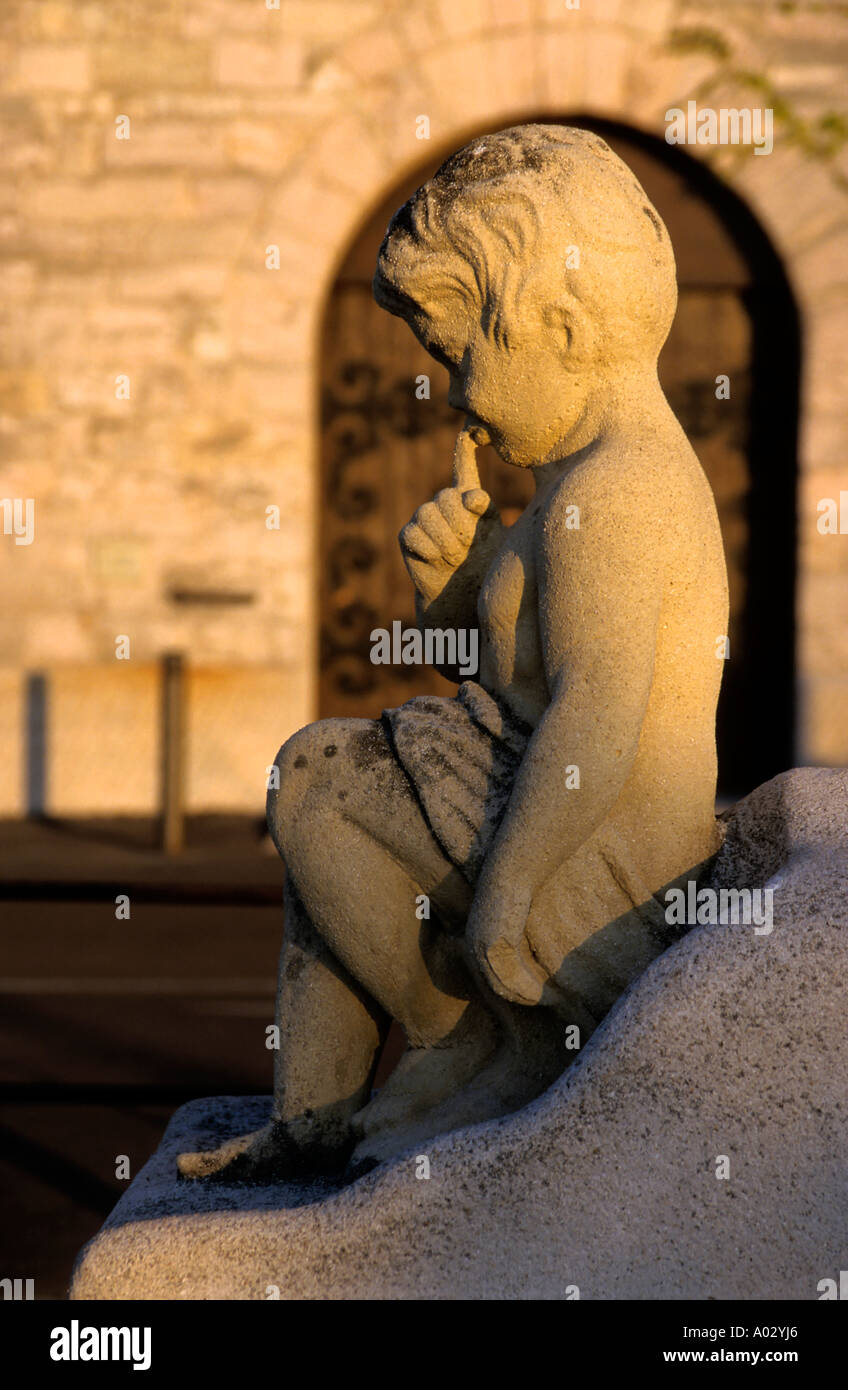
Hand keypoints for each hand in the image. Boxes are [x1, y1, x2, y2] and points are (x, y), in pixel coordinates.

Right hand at [399, 423, 501, 604]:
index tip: (469, 427)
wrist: (463, 593)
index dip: (463, 446)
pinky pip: (415, 534)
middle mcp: (444, 502)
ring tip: (454, 556)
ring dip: (446, 540)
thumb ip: (486, 513)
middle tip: (467, 547)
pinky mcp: (408, 535)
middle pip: (447, 497)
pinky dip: (429, 550)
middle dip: (459, 524)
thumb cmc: (485, 564)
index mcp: (468, 498)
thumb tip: (472, 497)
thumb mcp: (494, 536)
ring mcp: (424, 517)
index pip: (464, 465)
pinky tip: (436, 559)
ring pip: (429, 514)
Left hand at [466, 876, 548, 1006]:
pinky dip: (527, 988)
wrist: (512, 870)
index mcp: (473, 943)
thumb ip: (508, 941)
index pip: (487, 980)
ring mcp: (483, 947)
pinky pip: (512, 976)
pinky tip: (542, 994)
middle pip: (494, 987)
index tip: (529, 1000)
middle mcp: (473, 948)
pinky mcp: (498, 943)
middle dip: (518, 999)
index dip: (509, 993)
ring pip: (504, 985)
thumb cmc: (513, 892)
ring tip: (547, 1000)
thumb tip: (523, 957)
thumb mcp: (506, 920)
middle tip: (541, 1004)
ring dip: (526, 996)